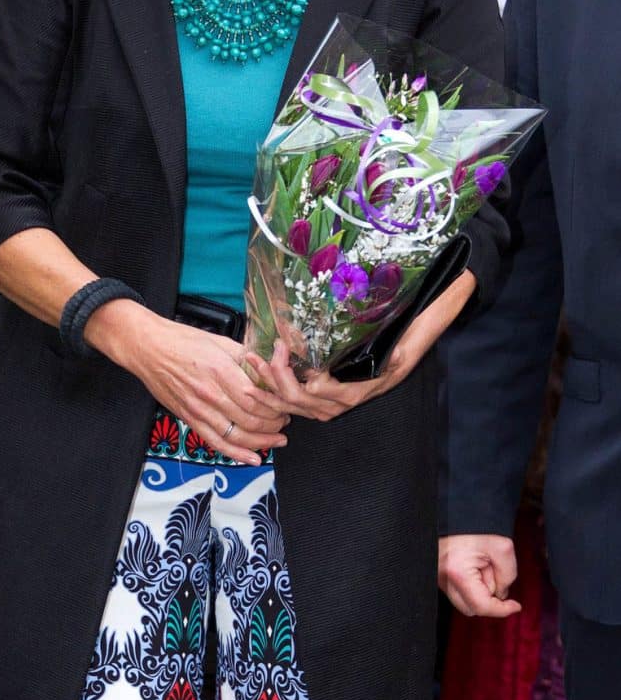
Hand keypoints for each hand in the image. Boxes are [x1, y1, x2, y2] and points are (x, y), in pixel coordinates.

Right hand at [87, 303, 288, 465]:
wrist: (148, 349)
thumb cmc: (182, 341)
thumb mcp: (220, 341)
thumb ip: (247, 358)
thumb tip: (272, 370)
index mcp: (220, 370)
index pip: (256, 398)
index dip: (276, 406)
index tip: (287, 405)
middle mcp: (209, 394)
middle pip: (250, 419)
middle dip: (273, 424)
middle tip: (285, 421)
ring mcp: (198, 410)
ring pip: (236, 436)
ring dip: (261, 441)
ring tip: (276, 439)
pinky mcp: (190, 419)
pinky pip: (216, 442)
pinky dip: (237, 453)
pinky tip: (253, 458)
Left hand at [255, 268, 477, 423]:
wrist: (432, 313)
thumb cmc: (425, 314)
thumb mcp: (425, 316)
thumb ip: (425, 311)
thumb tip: (448, 292)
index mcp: (380, 378)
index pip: (338, 396)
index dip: (310, 384)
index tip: (291, 357)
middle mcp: (363, 391)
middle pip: (313, 406)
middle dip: (281, 386)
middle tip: (263, 358)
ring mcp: (348, 391)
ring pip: (304, 407)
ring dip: (274, 390)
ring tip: (252, 366)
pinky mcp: (336, 385)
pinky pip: (303, 399)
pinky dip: (281, 390)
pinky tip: (262, 372)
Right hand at [439, 534, 520, 617]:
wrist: (461, 509)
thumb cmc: (480, 526)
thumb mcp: (504, 549)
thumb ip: (508, 576)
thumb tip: (502, 594)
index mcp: (457, 572)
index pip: (481, 606)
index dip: (502, 610)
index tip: (516, 606)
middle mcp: (443, 578)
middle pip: (471, 609)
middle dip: (488, 598)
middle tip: (495, 574)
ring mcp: (438, 578)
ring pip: (465, 601)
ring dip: (480, 590)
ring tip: (483, 565)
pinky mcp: (439, 575)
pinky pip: (459, 590)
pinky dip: (472, 584)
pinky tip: (476, 566)